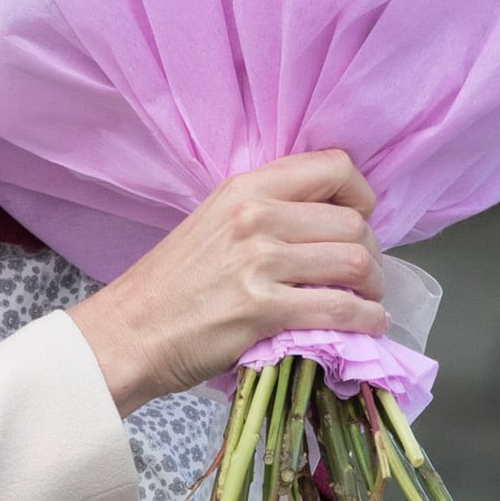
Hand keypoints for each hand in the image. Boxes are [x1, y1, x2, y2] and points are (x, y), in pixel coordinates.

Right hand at [67, 151, 384, 416]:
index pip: (334, 166)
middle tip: (363, 278)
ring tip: (366, 303)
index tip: (359, 221)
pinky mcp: (263, 308)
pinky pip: (341, 309)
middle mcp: (255, 216)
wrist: (126, 334)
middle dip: (372, 254)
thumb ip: (265, 215)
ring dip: (373, 288)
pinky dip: (366, 320)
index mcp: (245, 188)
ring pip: (355, 263)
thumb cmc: (168, 287)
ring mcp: (259, 262)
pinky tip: (364, 327)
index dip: (361, 195)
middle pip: (353, 222)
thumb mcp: (212, 226)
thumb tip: (327, 228)